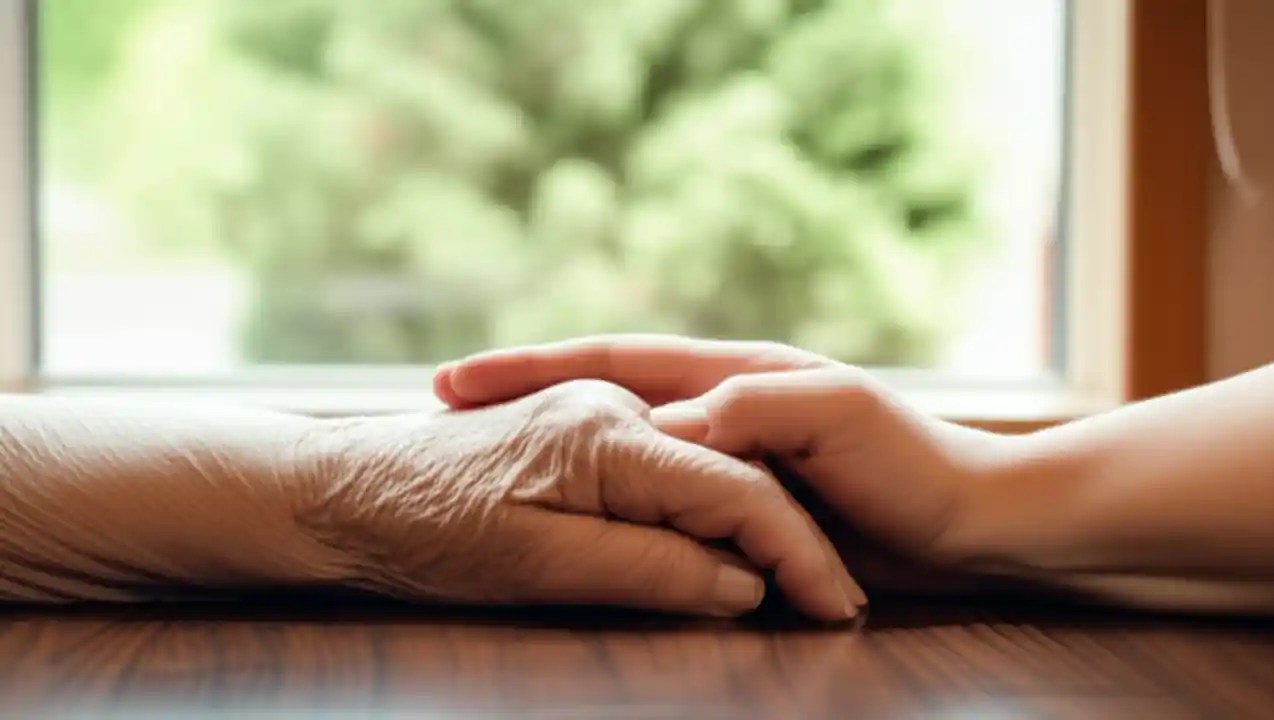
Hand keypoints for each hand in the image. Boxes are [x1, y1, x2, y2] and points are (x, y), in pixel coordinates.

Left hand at [297, 379, 863, 619]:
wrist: (329, 496)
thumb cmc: (422, 530)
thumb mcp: (538, 566)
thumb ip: (647, 569)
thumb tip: (738, 585)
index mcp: (610, 434)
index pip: (735, 492)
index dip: (791, 553)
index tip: (830, 609)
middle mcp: (615, 408)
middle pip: (731, 472)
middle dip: (785, 537)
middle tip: (830, 603)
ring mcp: (598, 413)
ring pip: (707, 468)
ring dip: (751, 527)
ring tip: (789, 584)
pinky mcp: (583, 430)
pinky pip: (670, 470)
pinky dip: (704, 515)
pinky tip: (712, 549)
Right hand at [434, 336, 1021, 584]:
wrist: (974, 518)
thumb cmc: (910, 463)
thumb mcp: (829, 416)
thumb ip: (745, 409)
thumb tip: (660, 427)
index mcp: (731, 374)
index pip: (612, 357)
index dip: (533, 364)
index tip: (455, 381)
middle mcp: (721, 408)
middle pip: (602, 397)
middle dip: (525, 400)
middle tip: (446, 421)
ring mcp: (730, 457)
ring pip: (627, 457)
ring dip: (559, 460)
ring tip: (485, 473)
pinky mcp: (747, 505)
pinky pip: (665, 505)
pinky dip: (618, 512)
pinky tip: (576, 527)